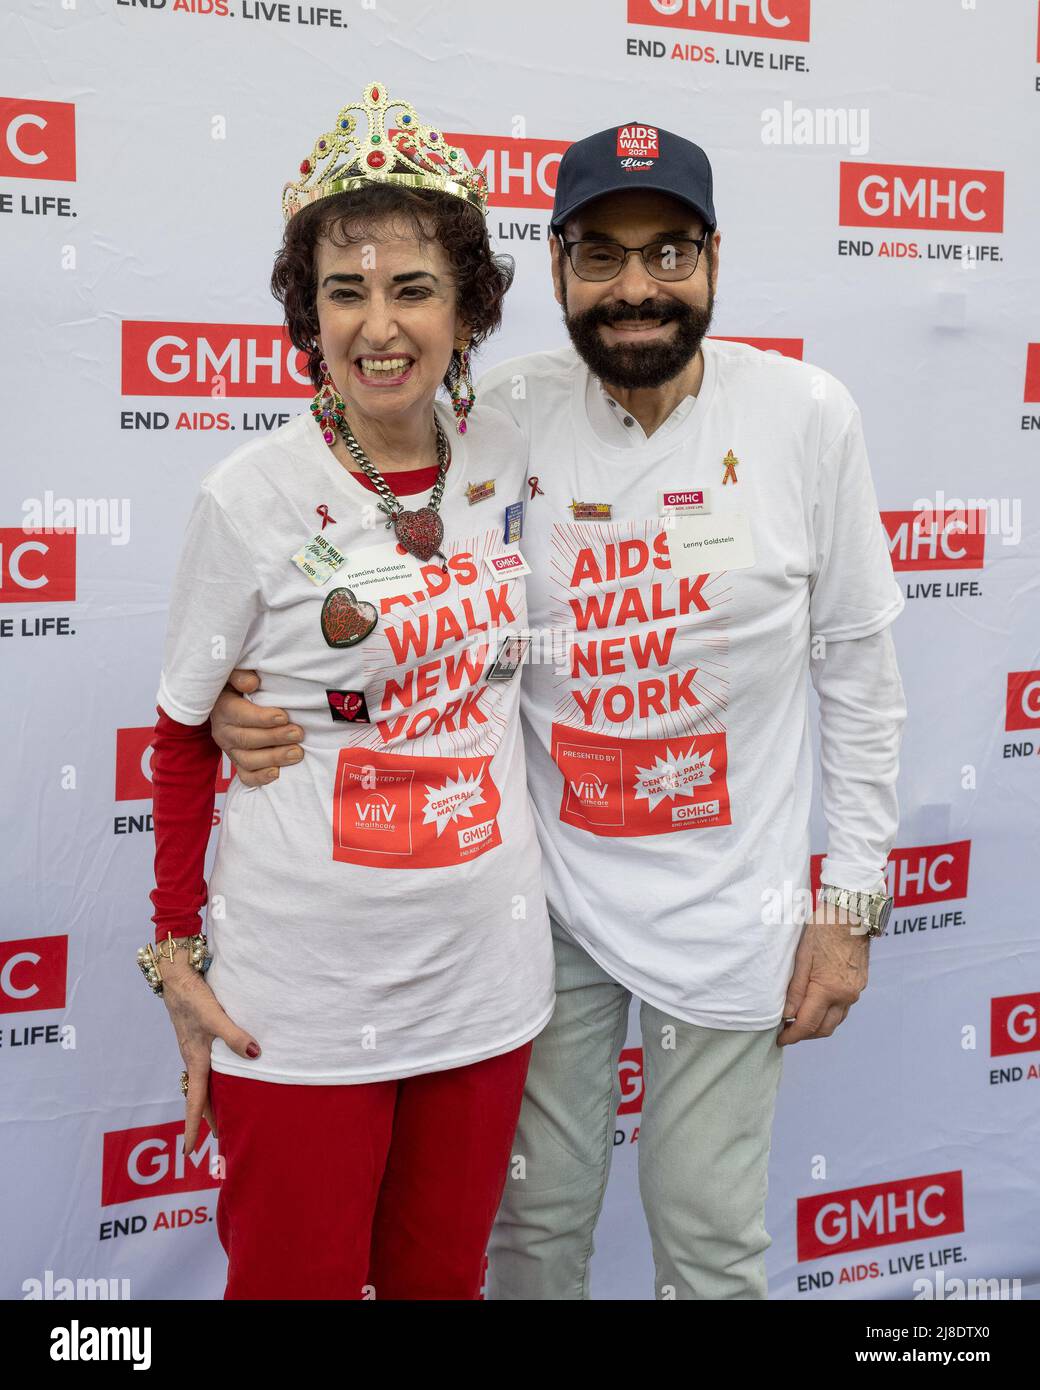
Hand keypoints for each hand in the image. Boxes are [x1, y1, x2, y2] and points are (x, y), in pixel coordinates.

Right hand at [159, 952, 261, 1152]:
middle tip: (219, 1139)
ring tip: (224, 1115)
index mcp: (195, 1060)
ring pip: (202, 1082)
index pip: (194, 1102)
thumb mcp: (216, 1018)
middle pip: (200, 1096)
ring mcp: (194, 1049)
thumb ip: (236, 1036)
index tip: (189, 1152)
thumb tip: (256, 1055)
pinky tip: (223, 1075)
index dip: (193, 1128)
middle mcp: (193, 1058)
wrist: (176, 977)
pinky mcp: (197, 1037)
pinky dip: (212, 1080)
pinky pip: (204, 1067)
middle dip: (207, 1119)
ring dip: (210, 1100)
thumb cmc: (193, 998)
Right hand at [211, 668, 303, 787]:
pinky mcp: (238, 762)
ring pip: (247, 760)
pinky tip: (277, 773)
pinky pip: (246, 776)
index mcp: (222, 707)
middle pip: (246, 739)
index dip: (261, 717)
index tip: (283, 716)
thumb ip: (240, 675)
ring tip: (297, 753)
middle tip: (298, 733)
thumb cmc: (239, 684)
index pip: (239, 714)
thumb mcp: (235, 673)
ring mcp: (230, 749)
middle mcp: (223, 731)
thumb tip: (252, 682)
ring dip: (273, 758)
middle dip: (274, 738)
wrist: (228, 701)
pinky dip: (260, 778)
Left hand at [777, 902, 869, 1046]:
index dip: (793, 1036)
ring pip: (835, 1021)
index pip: (808, 1024)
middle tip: (786, 1031)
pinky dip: (828, 1014)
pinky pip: (843, 1008)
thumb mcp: (802, 957)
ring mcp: (855, 991)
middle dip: (804, 1035)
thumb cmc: (823, 930)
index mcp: (829, 989)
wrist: (851, 914)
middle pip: (824, 1029)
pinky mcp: (859, 985)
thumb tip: (786, 1015)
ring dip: (817, 1026)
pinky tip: (816, 1006)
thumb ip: (795, 990)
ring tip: (798, 1020)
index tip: (780, 1040)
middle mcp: (846, 995)